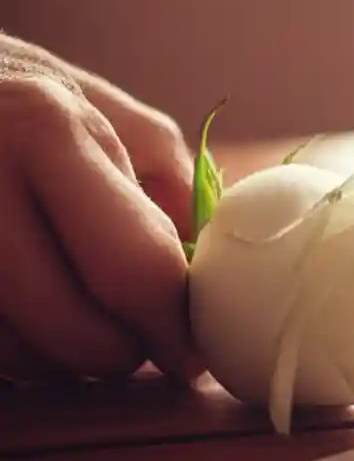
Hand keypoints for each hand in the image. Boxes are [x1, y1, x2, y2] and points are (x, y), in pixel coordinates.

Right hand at [0, 34, 198, 383]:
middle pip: (75, 330)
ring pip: (18, 356)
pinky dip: (13, 351)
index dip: (175, 328)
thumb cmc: (16, 99)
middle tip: (135, 343)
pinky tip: (23, 313)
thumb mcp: (104, 114)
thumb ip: (172, 189)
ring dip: (60, 361)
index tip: (193, 349)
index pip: (135, 269)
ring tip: (72, 317)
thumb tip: (225, 278)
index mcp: (47, 131)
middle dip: (121, 354)